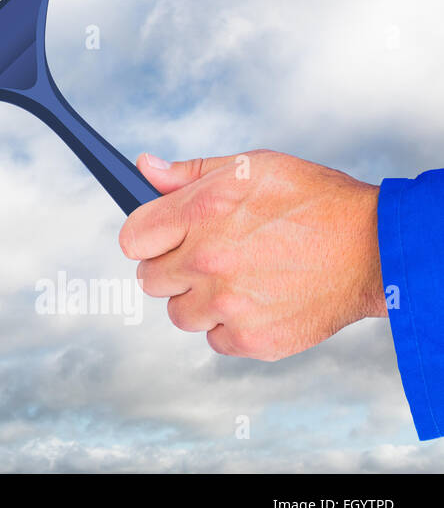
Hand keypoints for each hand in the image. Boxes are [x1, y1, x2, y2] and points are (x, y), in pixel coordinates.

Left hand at [118, 150, 384, 360]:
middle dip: (173, 268)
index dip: (147, 238)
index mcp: (200, 214)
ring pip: (179, 314)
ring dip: (199, 301)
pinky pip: (215, 339)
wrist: (375, 248)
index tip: (162, 239)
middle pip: (149, 280)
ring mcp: (228, 304)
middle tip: (207, 257)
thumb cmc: (316, 202)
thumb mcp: (251, 168)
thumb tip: (145, 168)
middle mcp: (207, 261)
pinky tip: (257, 300)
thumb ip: (190, 173)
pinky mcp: (251, 338)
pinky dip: (231, 326)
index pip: (132, 239)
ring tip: (236, 279)